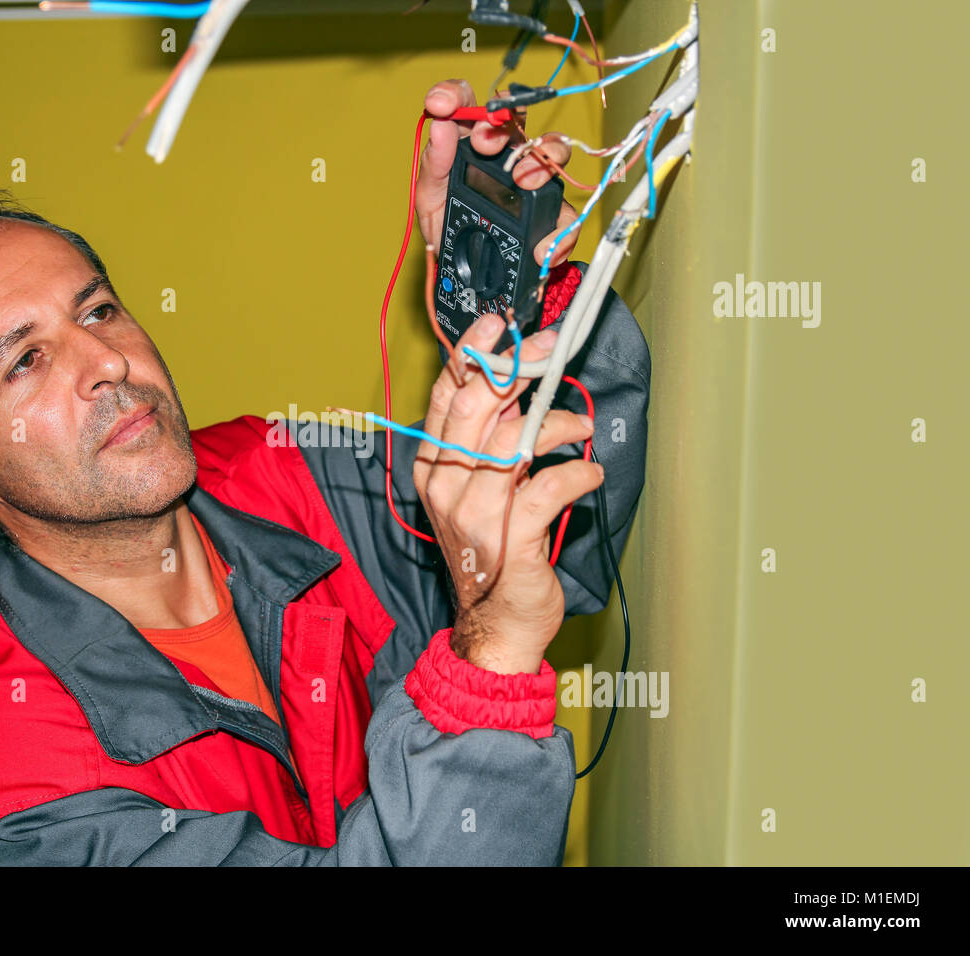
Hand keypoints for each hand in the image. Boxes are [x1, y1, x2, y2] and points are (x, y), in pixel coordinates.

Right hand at [412, 314, 604, 674]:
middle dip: (519, 368)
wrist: (495, 623)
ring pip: (515, 440)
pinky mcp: (510, 538)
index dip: (474, 354)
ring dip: (557, 423)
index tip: (501, 326)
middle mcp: (446, 486)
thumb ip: (485, 441)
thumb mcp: (474, 489)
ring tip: (580, 428)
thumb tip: (517, 386)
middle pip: (476, 406)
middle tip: (553, 350)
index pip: (446, 396)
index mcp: (431, 468)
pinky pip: (548, 487)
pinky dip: (577, 475)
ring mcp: (474, 514)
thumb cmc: (492, 551)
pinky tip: (590, 475)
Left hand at [415, 78, 581, 271]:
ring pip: (552, 151)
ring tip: (524, 180)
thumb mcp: (429, 197)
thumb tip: (440, 124)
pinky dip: (557, 230)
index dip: (455, 94)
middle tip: (483, 145)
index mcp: (469, 141)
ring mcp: (532, 178)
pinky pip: (564, 213)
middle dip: (501, 125)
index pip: (467, 102)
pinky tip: (540, 245)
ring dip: (541, 159)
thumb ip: (434, 162)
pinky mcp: (549, 212)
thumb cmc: (448, 227)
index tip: (443, 103)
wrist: (463, 275)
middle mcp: (505, 152)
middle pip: (517, 119)